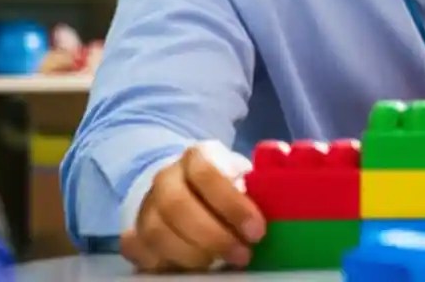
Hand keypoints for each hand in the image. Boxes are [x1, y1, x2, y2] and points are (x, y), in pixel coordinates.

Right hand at [121, 146, 265, 271]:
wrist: (190, 185)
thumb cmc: (230, 185)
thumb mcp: (247, 178)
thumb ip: (262, 185)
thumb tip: (289, 189)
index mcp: (199, 156)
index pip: (209, 175)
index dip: (233, 206)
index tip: (257, 231)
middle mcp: (167, 177)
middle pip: (177, 206)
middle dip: (212, 236)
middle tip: (242, 255)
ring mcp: (146, 204)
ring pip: (156, 232)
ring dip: (190, 254)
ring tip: (218, 264)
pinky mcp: (136, 231)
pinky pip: (139, 251)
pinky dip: (163, 263)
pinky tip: (189, 269)